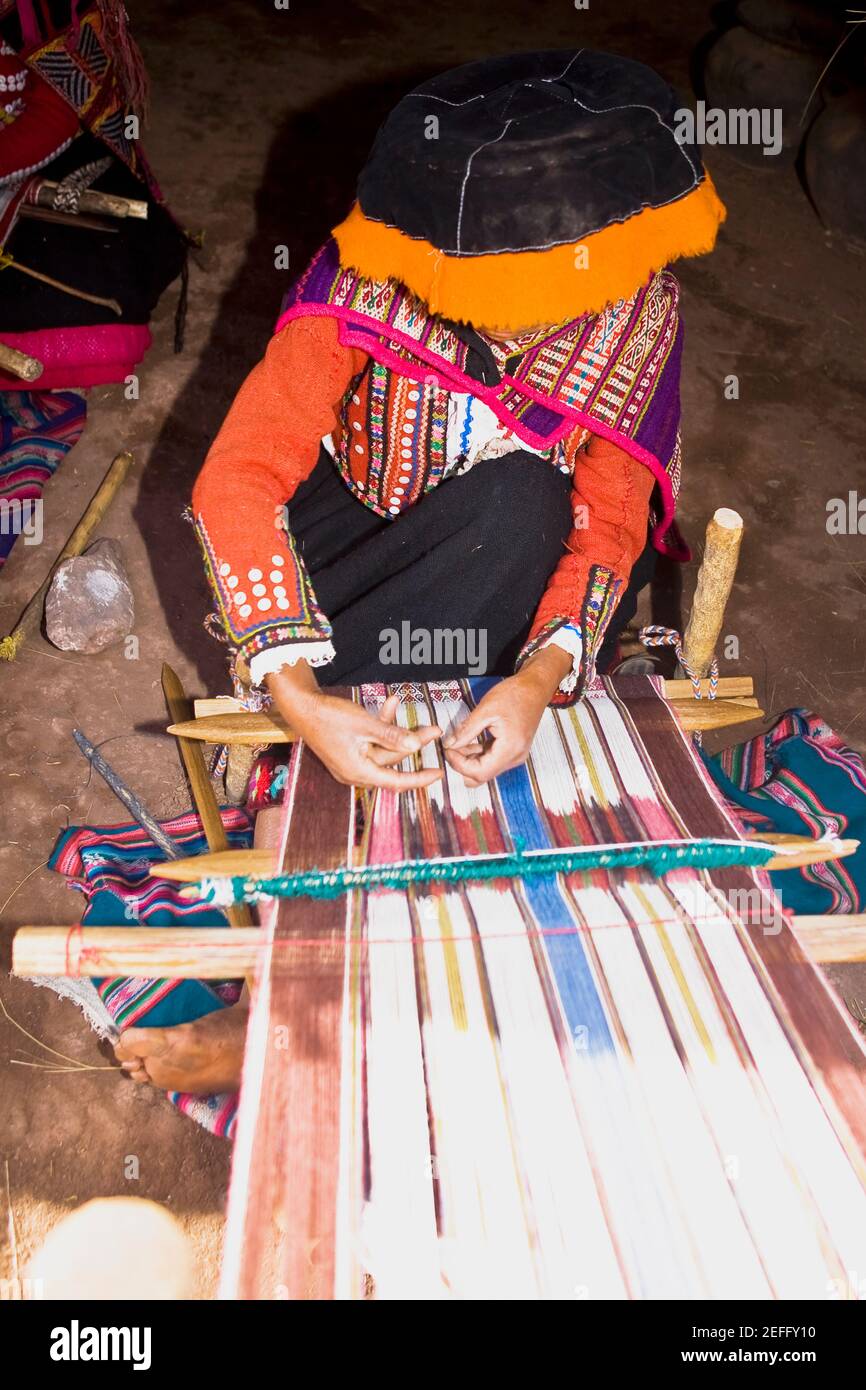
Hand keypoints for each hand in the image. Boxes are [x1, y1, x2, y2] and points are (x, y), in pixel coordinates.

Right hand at [268, 664, 442, 789]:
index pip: (397, 781)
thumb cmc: (329, 717)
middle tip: (433, 729)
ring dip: (396, 731)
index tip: (439, 774)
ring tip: (408, 709)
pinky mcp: (348, 751)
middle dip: (412, 743)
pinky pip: (371, 743)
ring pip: (382, 750)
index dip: (420, 779)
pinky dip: (380, 727)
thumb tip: (416, 746)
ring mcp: (351, 762)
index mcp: (359, 771)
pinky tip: (390, 705)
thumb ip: (391, 736)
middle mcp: (355, 772)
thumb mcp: (364, 724)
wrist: (300, 708)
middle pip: (392, 761)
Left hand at [443, 645, 571, 786]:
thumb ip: (466, 730)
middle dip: (463, 766)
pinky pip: (493, 761)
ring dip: (469, 761)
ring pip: (487, 769)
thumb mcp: (485, 710)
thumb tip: (450, 745)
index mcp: (510, 749)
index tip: (447, 750)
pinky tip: (468, 742)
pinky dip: (479, 755)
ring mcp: (515, 755)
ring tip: (456, 744)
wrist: (535, 687)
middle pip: (483, 775)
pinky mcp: (514, 751)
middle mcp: (515, 757)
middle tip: (449, 748)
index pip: (480, 772)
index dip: (459, 765)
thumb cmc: (514, 694)